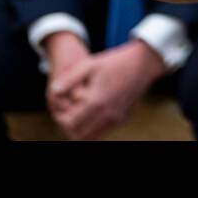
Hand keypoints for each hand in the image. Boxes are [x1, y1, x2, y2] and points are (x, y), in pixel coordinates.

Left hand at [47, 41, 164, 140]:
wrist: (143, 63)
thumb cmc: (115, 61)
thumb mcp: (89, 65)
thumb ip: (68, 80)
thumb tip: (54, 92)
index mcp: (96, 101)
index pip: (70, 123)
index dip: (61, 118)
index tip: (60, 107)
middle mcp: (107, 114)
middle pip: (80, 135)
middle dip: (69, 126)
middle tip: (67, 113)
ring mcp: (117, 118)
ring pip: (92, 137)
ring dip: (82, 129)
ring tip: (78, 113)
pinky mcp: (124, 118)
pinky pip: (103, 131)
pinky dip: (94, 127)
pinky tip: (91, 112)